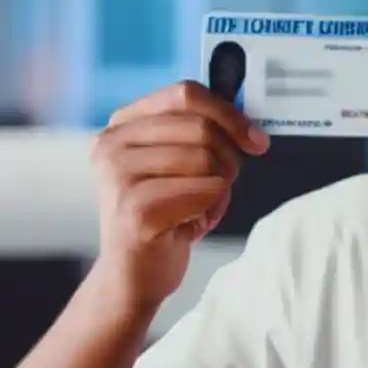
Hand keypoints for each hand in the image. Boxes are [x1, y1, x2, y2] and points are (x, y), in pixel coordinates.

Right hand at [89, 80, 269, 311]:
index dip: (230, 113)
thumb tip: (248, 120)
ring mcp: (118, 176)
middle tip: (219, 184)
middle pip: (201, 127)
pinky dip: (211, 209)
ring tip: (196, 206)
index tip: (256, 138)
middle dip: (228, 157)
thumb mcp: (179, 162)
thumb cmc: (165, 214)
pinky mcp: (135, 209)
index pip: (186, 93)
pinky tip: (188, 224)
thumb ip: (201, 131)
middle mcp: (111, 144)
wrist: (134, 274)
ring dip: (219, 186)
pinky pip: (205, 191)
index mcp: (122, 124)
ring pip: (206, 158)